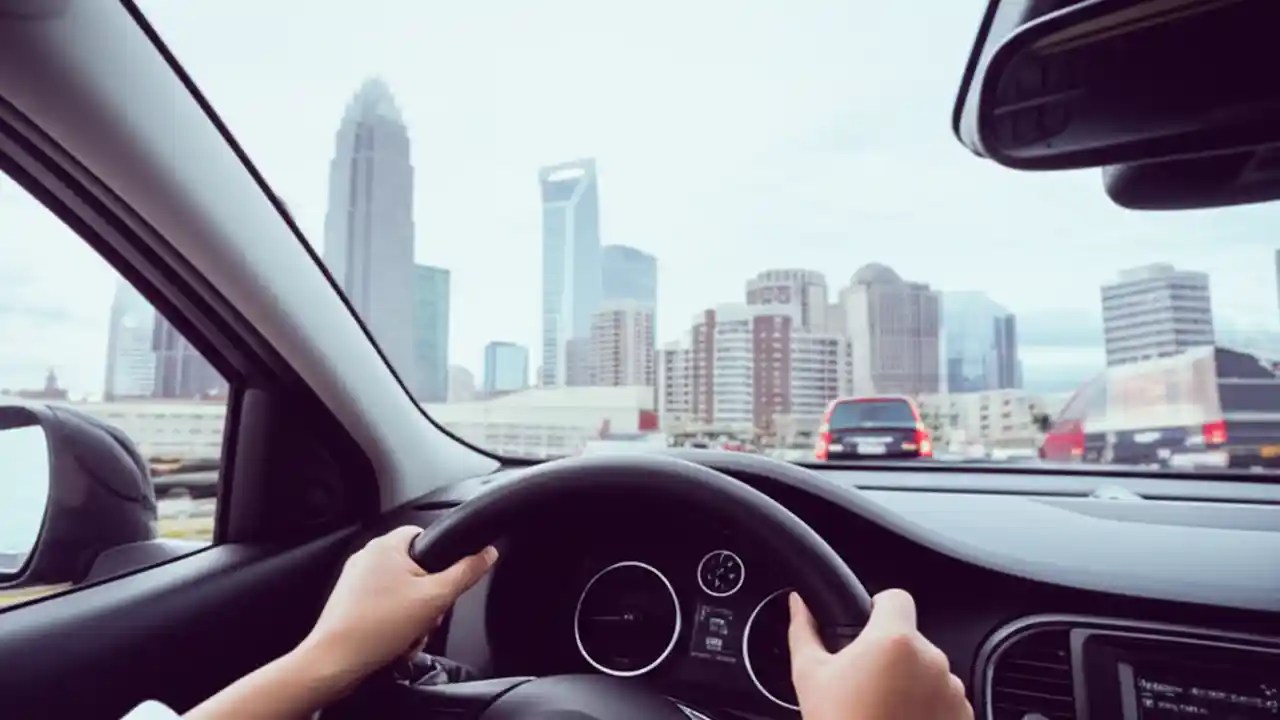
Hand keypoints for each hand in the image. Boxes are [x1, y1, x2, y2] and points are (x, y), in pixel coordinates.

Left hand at [298, 525, 497, 689]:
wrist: (336, 661)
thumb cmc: (377, 626)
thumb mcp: (435, 598)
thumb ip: (466, 573)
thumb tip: (487, 553)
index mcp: (386, 545)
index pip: (425, 536)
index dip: (442, 559)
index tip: (445, 582)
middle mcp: (367, 557)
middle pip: (416, 569)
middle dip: (428, 597)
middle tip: (427, 615)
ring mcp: (355, 581)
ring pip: (401, 592)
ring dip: (413, 614)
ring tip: (409, 633)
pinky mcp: (349, 603)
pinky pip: (384, 607)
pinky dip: (394, 623)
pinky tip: (395, 640)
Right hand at [788, 589, 972, 719]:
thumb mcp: (809, 677)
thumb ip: (804, 630)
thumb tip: (799, 604)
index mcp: (894, 640)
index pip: (896, 598)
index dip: (878, 609)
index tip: (865, 630)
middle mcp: (932, 660)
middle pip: (911, 639)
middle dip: (891, 655)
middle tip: (865, 684)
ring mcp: (952, 692)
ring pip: (929, 671)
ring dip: (911, 683)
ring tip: (883, 711)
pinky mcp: (963, 718)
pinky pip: (944, 701)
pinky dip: (927, 709)